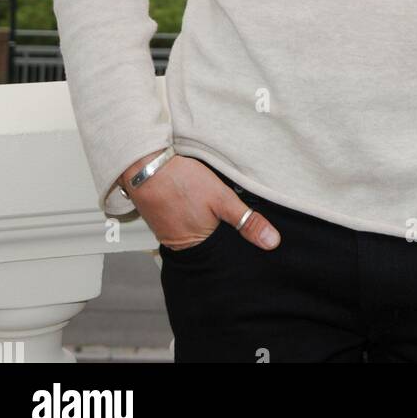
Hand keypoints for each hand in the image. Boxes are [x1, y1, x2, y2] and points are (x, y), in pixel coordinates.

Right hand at [118, 152, 279, 250]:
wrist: (144, 164)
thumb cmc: (182, 181)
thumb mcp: (222, 198)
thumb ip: (247, 221)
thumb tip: (272, 242)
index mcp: (196, 246)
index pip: (222, 252)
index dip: (232, 241)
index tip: (239, 229)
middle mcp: (178, 246)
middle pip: (206, 243)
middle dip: (217, 232)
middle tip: (219, 213)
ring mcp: (165, 233)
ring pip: (192, 232)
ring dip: (201, 222)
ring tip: (204, 206)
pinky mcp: (158, 219)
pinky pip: (178, 222)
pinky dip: (187, 214)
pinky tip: (191, 202)